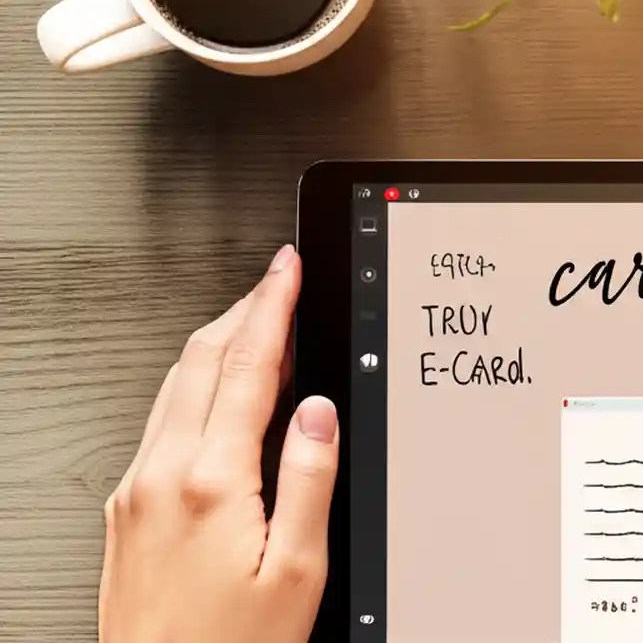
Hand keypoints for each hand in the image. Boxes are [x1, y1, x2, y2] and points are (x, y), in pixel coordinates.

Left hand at [99, 245, 338, 642]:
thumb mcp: (298, 570)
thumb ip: (311, 480)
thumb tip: (319, 413)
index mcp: (211, 481)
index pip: (247, 366)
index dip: (271, 306)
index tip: (284, 269)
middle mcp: (162, 475)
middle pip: (203, 359)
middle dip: (244, 310)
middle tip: (276, 282)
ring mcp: (136, 489)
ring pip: (176, 384)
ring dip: (219, 343)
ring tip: (257, 327)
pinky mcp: (125, 509)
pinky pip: (161, 420)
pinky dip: (197, 385)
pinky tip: (220, 394)